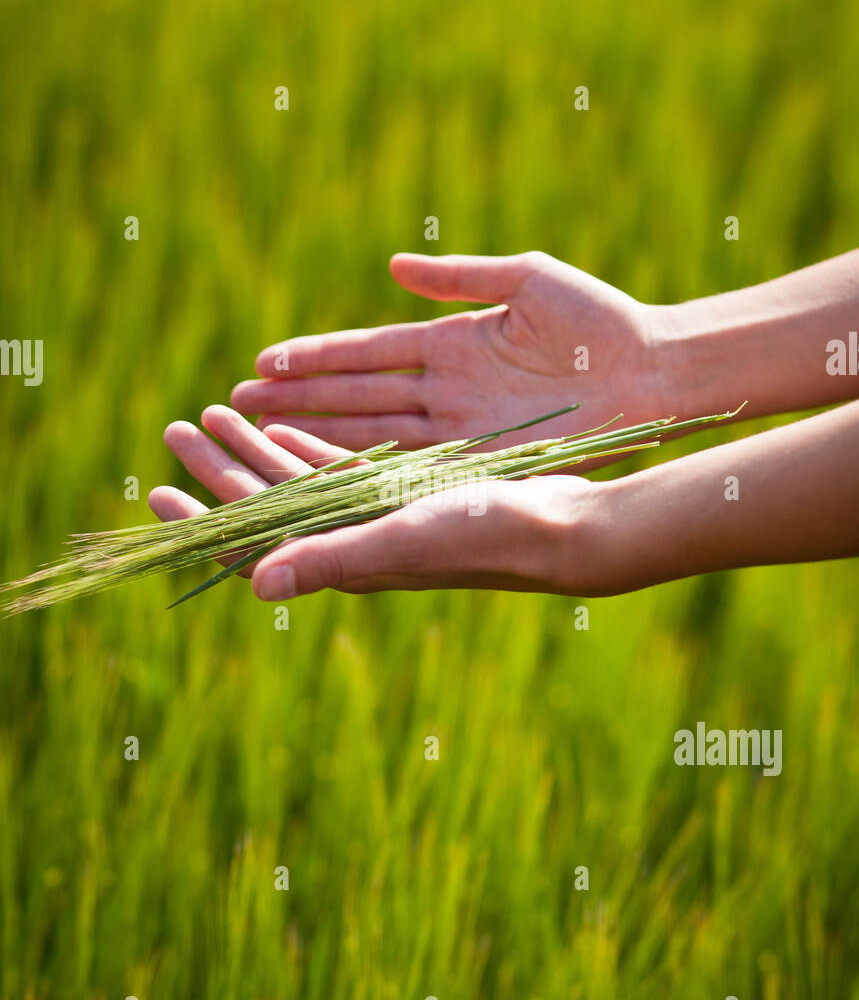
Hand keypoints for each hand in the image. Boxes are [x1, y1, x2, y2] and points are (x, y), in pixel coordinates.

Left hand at [147, 404, 609, 599]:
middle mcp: (351, 542)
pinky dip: (308, 448)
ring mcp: (377, 518)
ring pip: (297, 483)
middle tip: (174, 429)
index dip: (201, 523)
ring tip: (214, 414)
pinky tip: (285, 428)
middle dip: (216, 469)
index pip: (251, 545)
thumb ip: (328, 559)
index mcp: (340, 558)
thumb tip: (253, 585)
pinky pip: (341, 471)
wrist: (560, 530)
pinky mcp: (406, 495)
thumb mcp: (399, 541)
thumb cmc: (484, 538)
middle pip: (264, 506)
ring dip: (254, 451)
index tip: (158, 494)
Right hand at [230, 252, 668, 463]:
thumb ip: (461, 277)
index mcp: (452, 345)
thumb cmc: (601, 321)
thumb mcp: (528, 281)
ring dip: (316, 435)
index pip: (369, 352)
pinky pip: (414, 466)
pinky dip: (369, 468)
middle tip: (234, 405)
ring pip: (372, 434)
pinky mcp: (483, 461)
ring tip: (258, 436)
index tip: (264, 361)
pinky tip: (321, 470)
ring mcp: (461, 430)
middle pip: (356, 397)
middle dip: (297, 401)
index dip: (317, 358)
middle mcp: (447, 392)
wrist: (655, 373)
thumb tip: (394, 269)